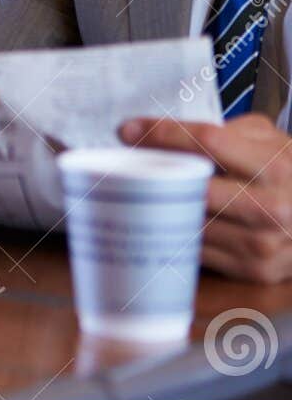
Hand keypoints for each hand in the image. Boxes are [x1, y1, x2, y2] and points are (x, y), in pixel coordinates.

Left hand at [120, 114, 291, 282]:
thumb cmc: (288, 173)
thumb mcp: (271, 141)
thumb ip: (230, 131)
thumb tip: (163, 132)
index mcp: (276, 167)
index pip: (207, 142)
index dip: (162, 133)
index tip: (127, 130)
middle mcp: (272, 208)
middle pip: (192, 187)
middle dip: (152, 174)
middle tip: (124, 164)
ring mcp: (263, 243)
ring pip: (190, 221)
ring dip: (156, 206)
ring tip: (133, 190)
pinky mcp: (252, 270)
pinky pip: (198, 250)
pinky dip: (174, 233)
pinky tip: (156, 218)